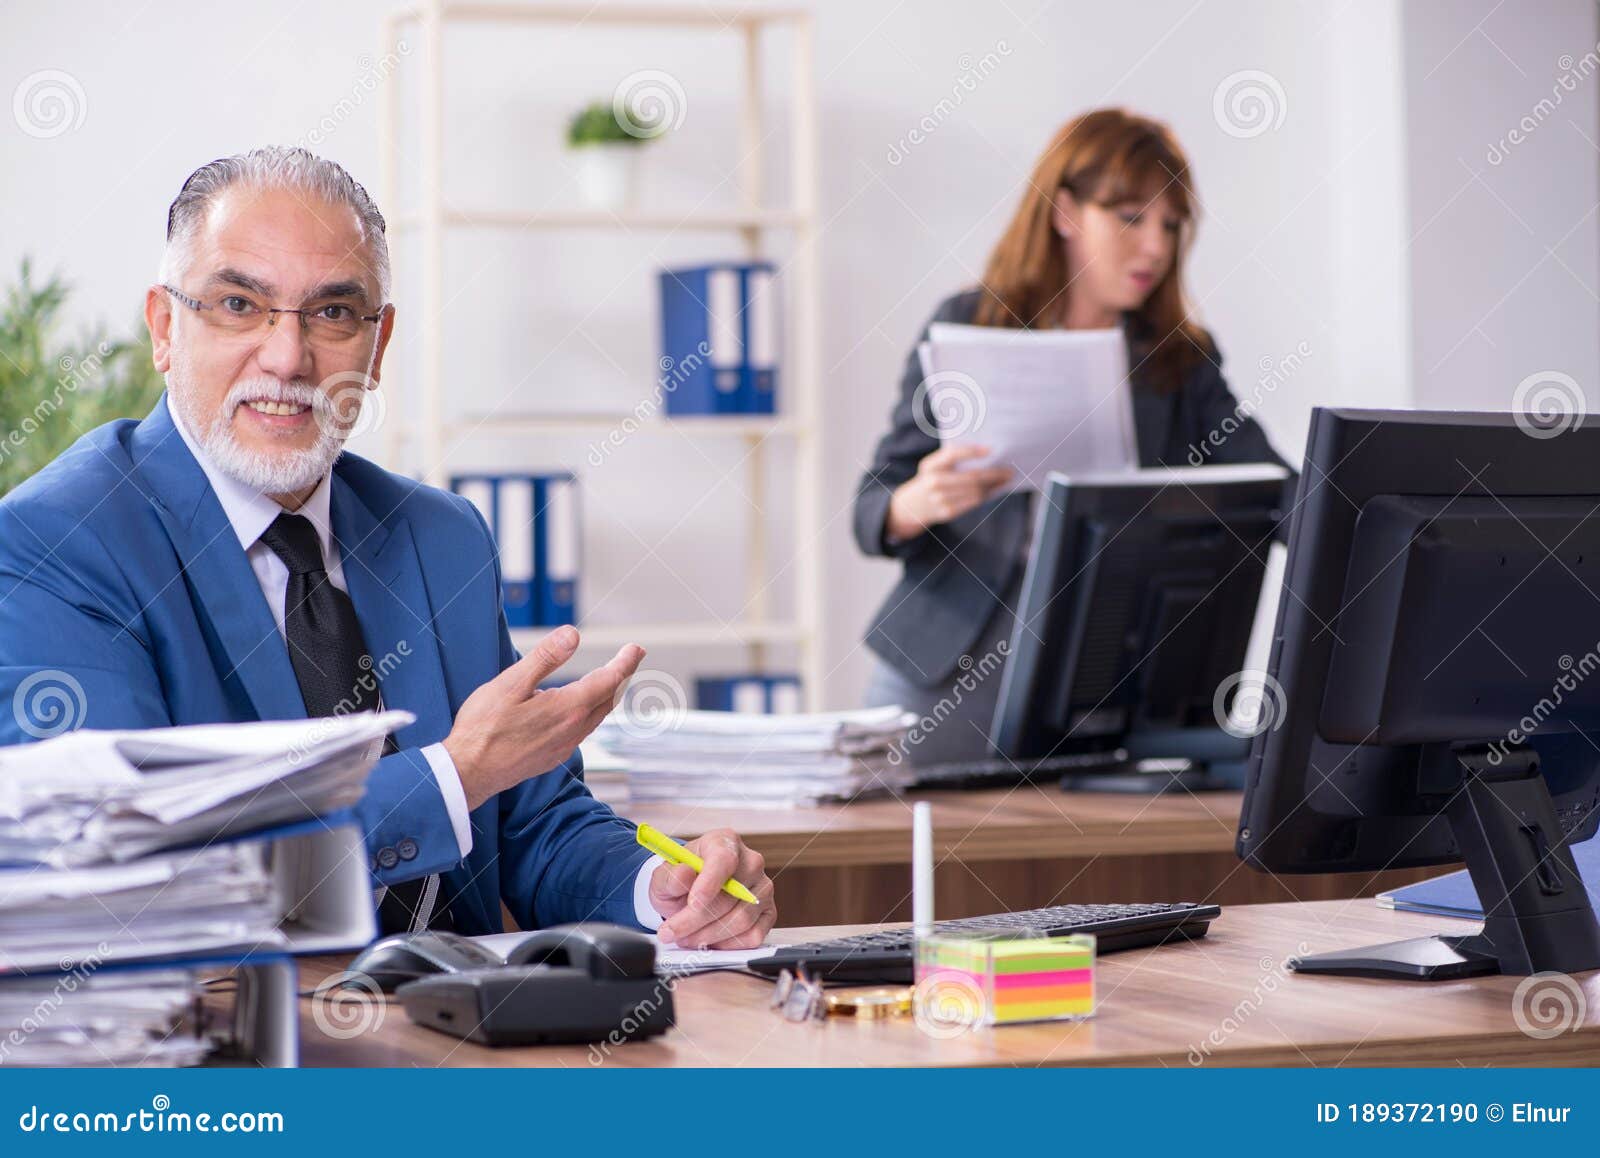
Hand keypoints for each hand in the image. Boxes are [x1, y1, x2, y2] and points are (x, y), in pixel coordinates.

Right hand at [444, 626, 643, 810]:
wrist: (468, 774)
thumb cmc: (483, 727)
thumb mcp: (510, 684)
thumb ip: (545, 658)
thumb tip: (573, 634)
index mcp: (567, 708)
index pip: (608, 680)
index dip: (624, 662)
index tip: (636, 648)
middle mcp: (573, 730)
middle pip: (609, 698)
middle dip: (622, 675)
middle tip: (631, 656)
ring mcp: (564, 746)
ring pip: (598, 716)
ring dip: (609, 695)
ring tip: (611, 678)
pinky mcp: (553, 756)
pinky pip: (584, 730)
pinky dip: (592, 712)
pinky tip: (582, 708)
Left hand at [648, 828, 775, 949]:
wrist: (692, 893)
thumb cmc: (682, 879)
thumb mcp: (665, 875)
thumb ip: (670, 876)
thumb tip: (683, 874)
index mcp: (724, 842)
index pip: (724, 860)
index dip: (709, 883)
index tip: (692, 903)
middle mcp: (751, 862)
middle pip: (730, 896)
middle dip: (695, 920)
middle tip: (671, 931)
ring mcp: (763, 888)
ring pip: (741, 920)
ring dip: (708, 935)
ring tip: (685, 937)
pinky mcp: (769, 913)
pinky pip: (752, 935)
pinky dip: (726, 944)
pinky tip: (708, 939)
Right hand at [885, 444, 1012, 540]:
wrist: (913, 505)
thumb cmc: (932, 477)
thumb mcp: (935, 464)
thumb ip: (954, 457)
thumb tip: (988, 454)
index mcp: (930, 465)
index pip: (953, 455)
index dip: (973, 452)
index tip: (991, 450)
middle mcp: (933, 482)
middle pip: (971, 477)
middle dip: (994, 473)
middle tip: (1009, 470)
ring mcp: (940, 499)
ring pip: (976, 491)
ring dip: (994, 485)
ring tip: (1005, 479)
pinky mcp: (948, 512)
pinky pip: (974, 502)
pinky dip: (988, 494)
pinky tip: (995, 489)